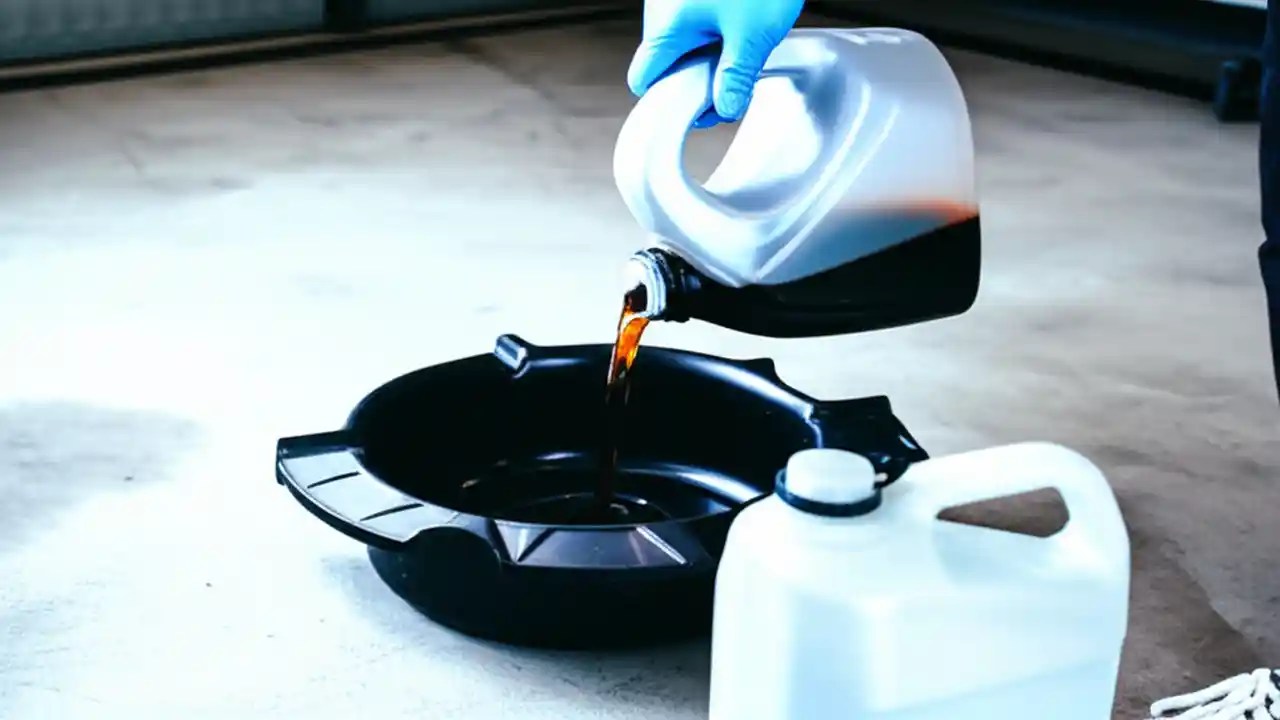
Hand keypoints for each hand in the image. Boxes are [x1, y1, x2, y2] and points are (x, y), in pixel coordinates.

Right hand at [627, 0, 803, 126]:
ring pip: (682, 39)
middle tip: (735, 78)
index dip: (671, 103)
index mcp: (666, 28)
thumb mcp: (752, 35)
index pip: (644, 81)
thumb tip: (725, 110)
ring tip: (744, 43)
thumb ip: (736, 77)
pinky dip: (714, 28)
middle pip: (665, 62)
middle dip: (698, 77)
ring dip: (709, 51)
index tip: (703, 107)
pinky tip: (741, 22)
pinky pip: (693, 17)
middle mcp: (660, 10)